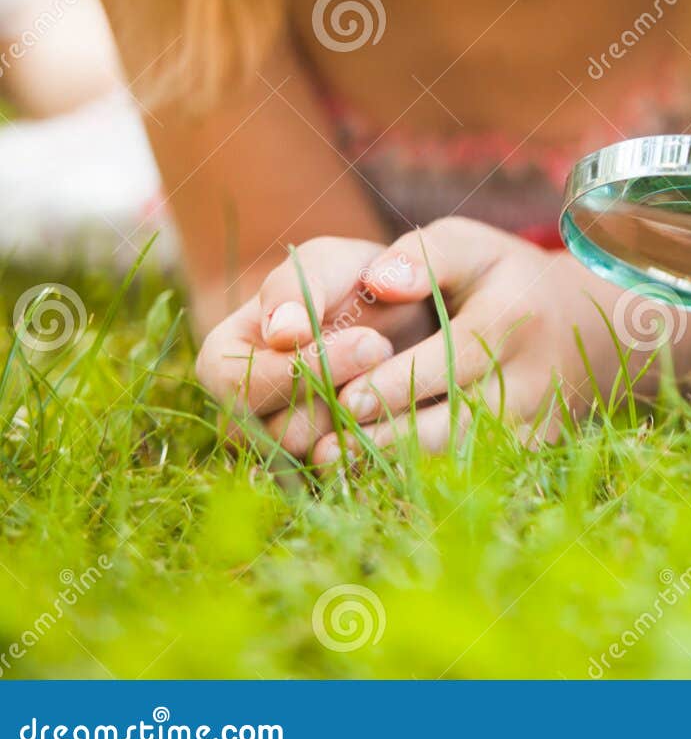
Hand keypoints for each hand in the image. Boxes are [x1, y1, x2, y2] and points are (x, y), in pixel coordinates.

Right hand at [196, 237, 433, 458]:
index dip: (306, 369)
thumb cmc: (350, 280)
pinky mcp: (333, 468)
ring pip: (320, 461)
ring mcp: (287, 451)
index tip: (372, 341)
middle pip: (280, 435)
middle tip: (392, 353)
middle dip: (342, 396)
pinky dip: (393, 447)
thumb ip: (297, 288)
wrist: (400, 311)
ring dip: (367, 422)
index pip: (245, 386)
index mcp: (224, 364)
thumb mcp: (326, 263)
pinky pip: (358, 475)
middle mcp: (245, 417)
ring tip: (401, 378)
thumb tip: (282, 332)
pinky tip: (419, 412)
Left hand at [305, 218, 618, 465]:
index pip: (453, 357)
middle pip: (460, 419)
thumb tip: (379, 281)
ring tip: (339, 465)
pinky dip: (425, 478)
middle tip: (327, 446)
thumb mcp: (470, 246)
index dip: (398, 382)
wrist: (574, 323)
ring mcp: (537, 420)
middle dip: (392, 435)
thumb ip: (424, 254)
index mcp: (515, 318)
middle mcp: (534, 377)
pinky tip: (375, 476)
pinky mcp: (535, 449)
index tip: (346, 398)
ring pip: (466, 454)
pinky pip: (479, 472)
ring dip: (401, 464)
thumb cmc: (500, 277)